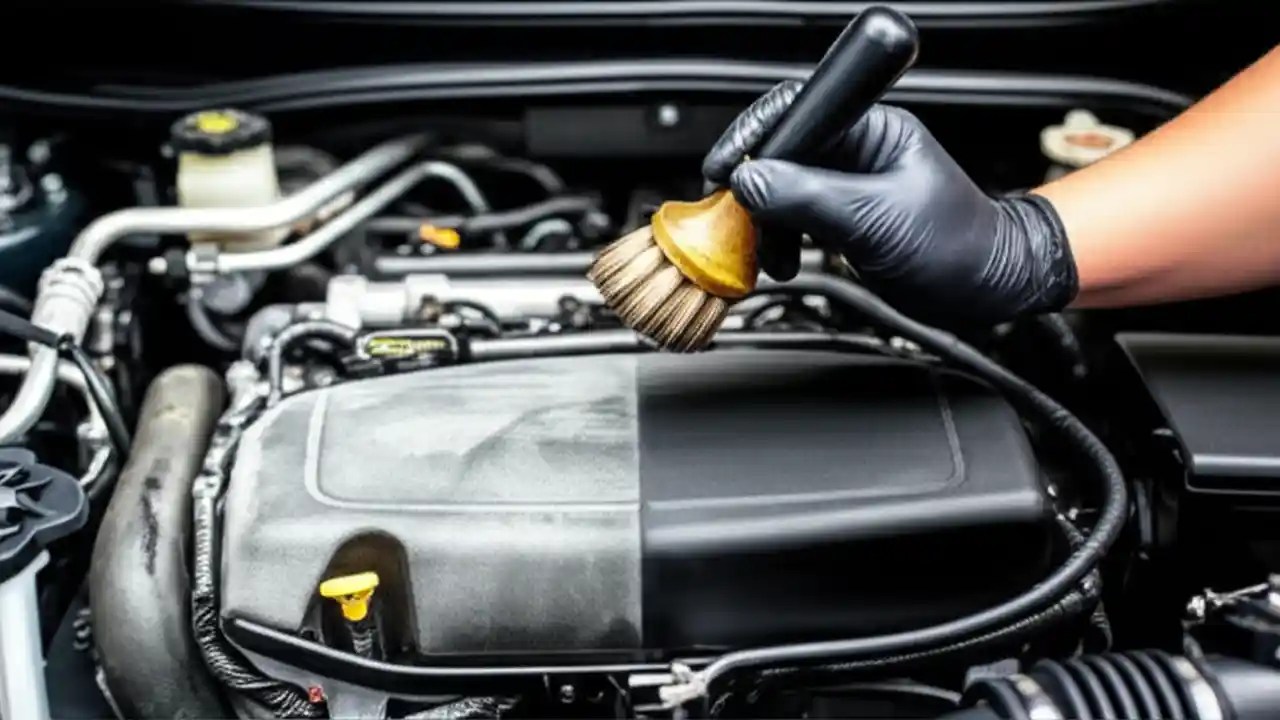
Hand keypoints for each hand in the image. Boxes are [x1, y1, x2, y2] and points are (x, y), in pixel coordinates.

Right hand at [703, 81, 1078, 326]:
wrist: (987, 289)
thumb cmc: (961, 245)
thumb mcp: (876, 220)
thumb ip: (808, 198)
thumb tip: (750, 181)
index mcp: (872, 127)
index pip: (796, 110)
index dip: (752, 135)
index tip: (723, 168)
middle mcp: (855, 149)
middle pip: (779, 152)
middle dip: (754, 188)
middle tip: (735, 218)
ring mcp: (845, 183)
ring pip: (780, 189)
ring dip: (765, 224)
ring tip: (771, 253)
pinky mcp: (840, 216)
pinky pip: (792, 218)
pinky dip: (779, 240)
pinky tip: (783, 260)